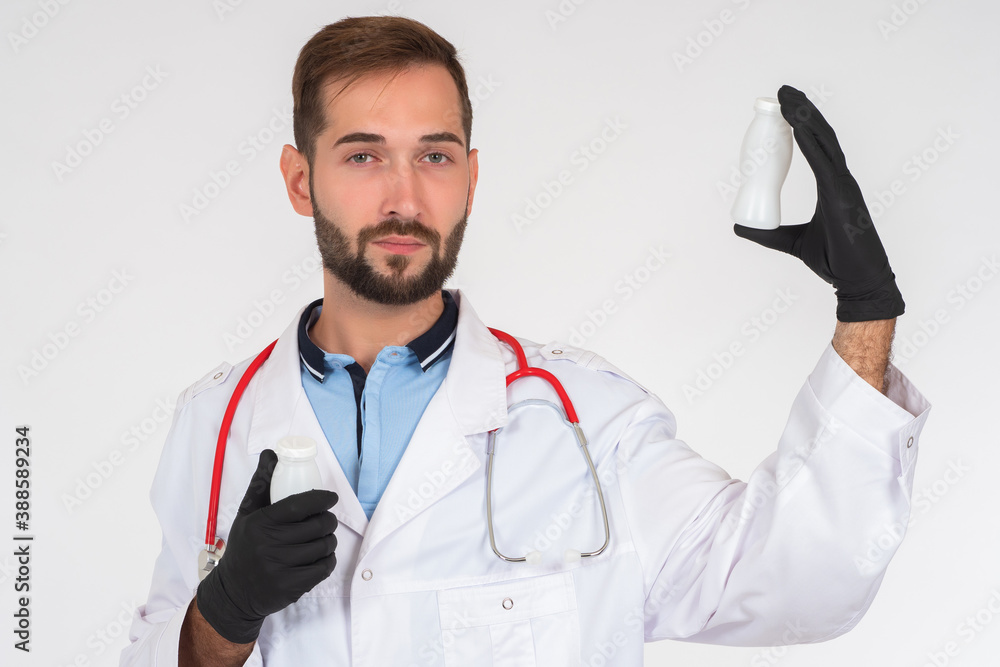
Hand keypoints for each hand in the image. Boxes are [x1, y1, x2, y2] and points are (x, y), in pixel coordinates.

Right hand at [196, 449, 338, 643]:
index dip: (321, 498)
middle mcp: (269, 546)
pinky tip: (321, 555)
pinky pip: (324, 568)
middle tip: (325, 518)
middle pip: (317, 525)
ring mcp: (281, 568)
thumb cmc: (244, 547)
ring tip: (322, 537)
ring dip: (329, 539)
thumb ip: (261, 483)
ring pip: (324, 546)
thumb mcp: (247, 514)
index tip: (330, 497)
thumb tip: (271, 453)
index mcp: (260, 523)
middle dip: (328, 519)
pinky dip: (328, 560)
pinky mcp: (291, 588)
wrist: (234, 592)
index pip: (299, 505)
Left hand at [733, 85, 904, 321]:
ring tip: (789, 97)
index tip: (782, 109)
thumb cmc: (834, 260)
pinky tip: (800, 125)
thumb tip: (739, 227)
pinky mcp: (843, 196)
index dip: (800, 126)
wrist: (854, 282)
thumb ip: (768, 234)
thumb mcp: (790, 242)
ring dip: (806, 118)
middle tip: (782, 92)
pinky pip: (825, 163)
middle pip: (820, 136)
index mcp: (831, 186)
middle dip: (802, 111)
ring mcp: (844, 186)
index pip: (814, 148)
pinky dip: (813, 142)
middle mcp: (839, 180)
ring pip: (824, 142)